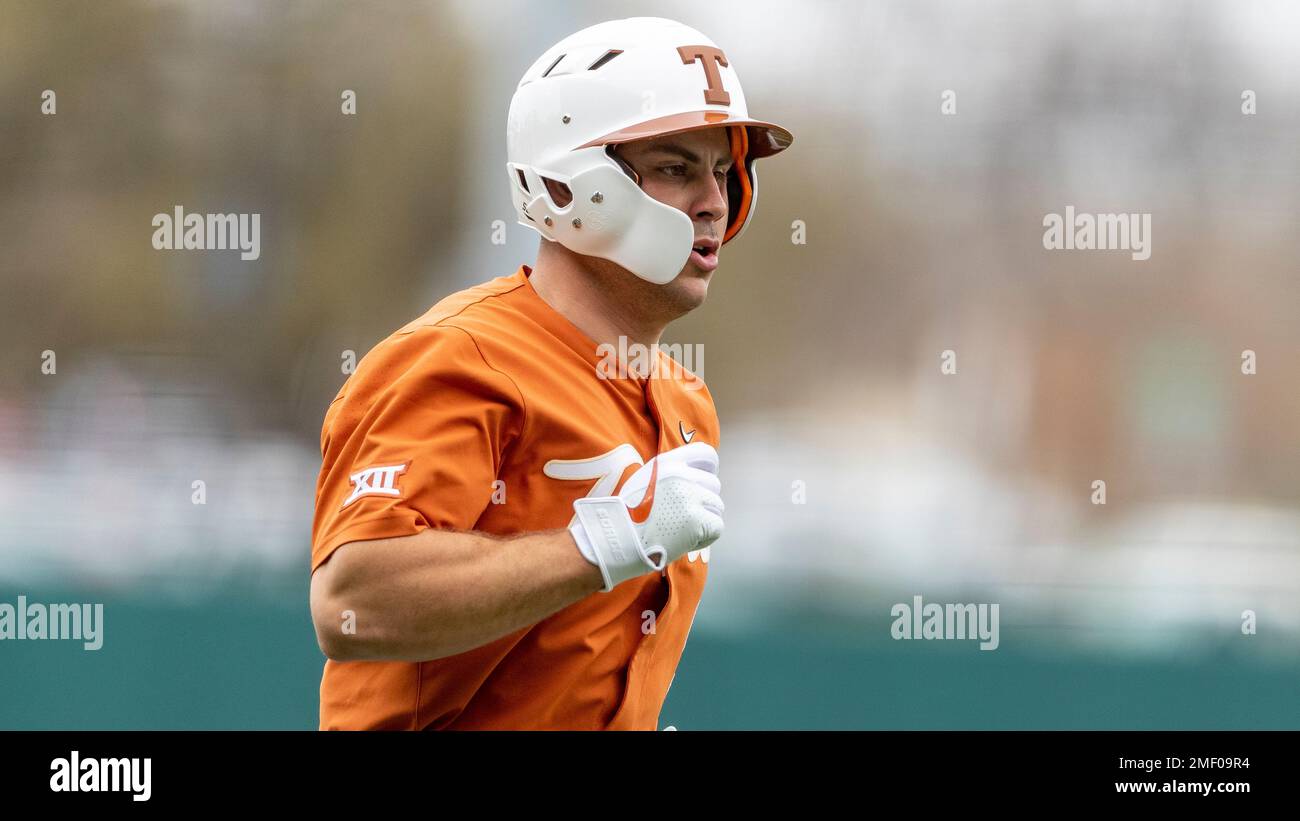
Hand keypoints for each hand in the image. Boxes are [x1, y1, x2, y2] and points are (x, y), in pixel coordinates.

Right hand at [570, 442, 723, 590]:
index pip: (706, 454)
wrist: (617, 539)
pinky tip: (686, 541)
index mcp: (669, 463)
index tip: (706, 483)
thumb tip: (693, 476)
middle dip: (704, 502)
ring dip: (704, 521)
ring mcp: (691, 498)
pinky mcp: (697, 521)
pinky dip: (705, 537)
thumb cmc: (627, 514)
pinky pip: (717, 527)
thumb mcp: (644, 479)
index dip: (711, 469)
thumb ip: (669, 474)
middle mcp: (682, 476)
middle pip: (713, 485)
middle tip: (685, 518)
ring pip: (716, 507)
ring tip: (681, 530)